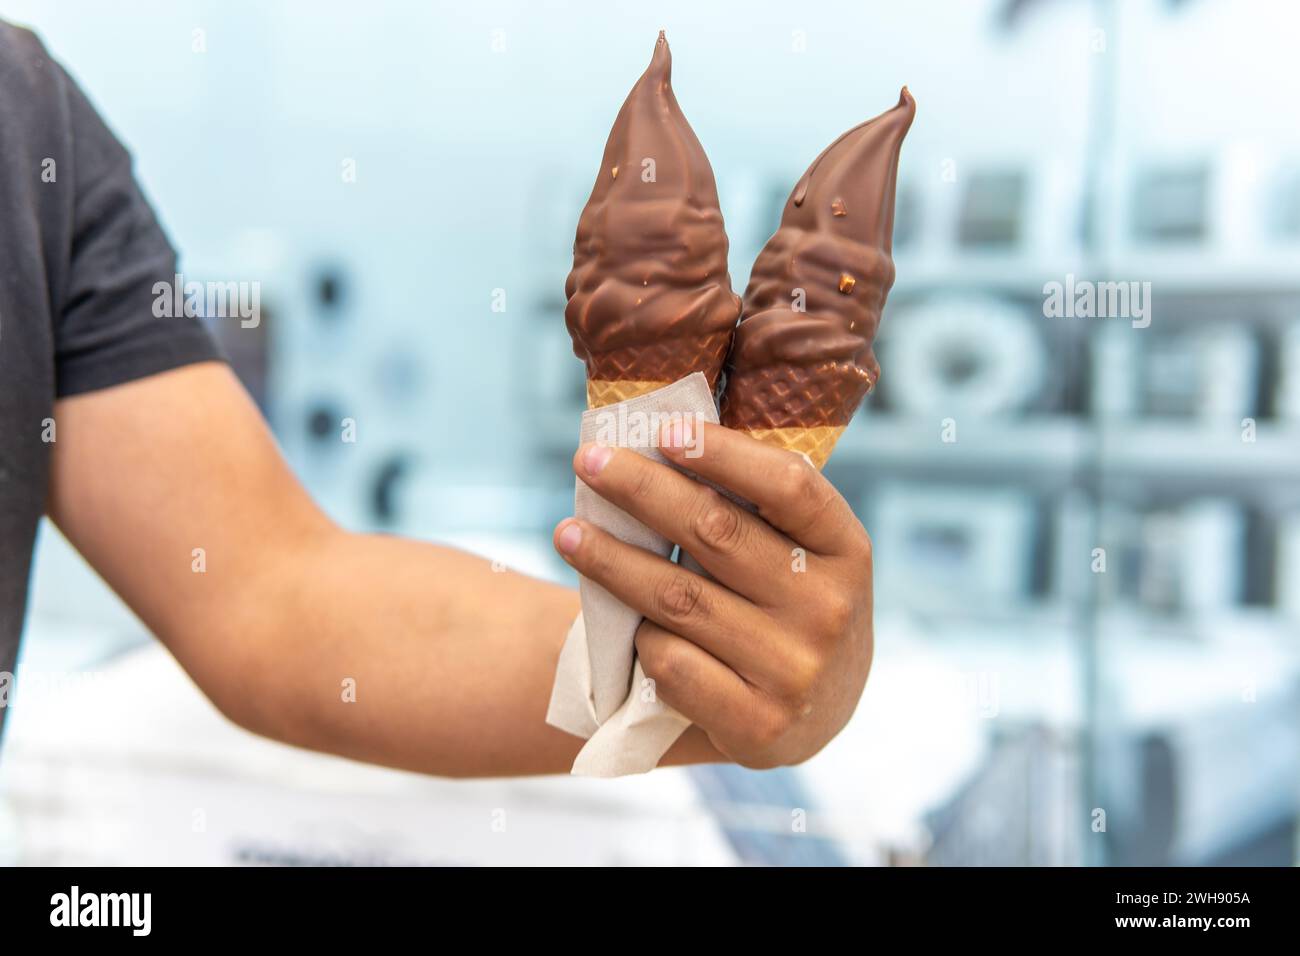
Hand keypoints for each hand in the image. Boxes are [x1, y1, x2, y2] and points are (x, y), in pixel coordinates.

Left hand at [552, 420, 873, 768]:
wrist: (814, 715)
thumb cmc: (787, 605)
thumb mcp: (803, 555)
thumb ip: (754, 509)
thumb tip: (655, 447)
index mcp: (847, 549)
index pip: (790, 485)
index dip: (726, 453)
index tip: (664, 431)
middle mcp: (829, 608)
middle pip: (718, 532)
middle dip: (642, 490)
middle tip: (589, 460)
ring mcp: (796, 670)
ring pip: (679, 598)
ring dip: (612, 559)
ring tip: (568, 533)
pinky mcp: (758, 724)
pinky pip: (672, 663)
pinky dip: (640, 638)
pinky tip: (622, 624)